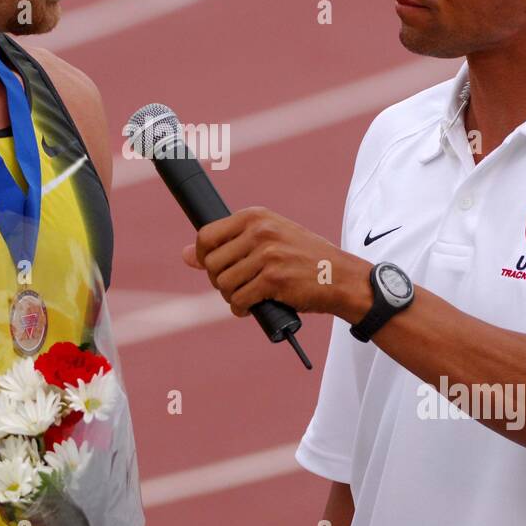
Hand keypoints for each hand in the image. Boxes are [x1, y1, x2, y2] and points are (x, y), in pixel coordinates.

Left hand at [181, 206, 370, 321]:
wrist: (341, 276)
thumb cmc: (303, 258)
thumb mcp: (267, 240)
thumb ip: (228, 244)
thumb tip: (185, 256)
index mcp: (255, 217)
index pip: (206, 235)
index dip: (202, 257)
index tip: (214, 268)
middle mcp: (259, 231)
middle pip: (212, 263)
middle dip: (219, 280)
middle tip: (236, 286)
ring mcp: (267, 255)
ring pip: (224, 284)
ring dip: (231, 297)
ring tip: (246, 297)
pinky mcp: (274, 280)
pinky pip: (239, 300)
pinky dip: (241, 309)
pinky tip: (252, 307)